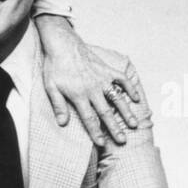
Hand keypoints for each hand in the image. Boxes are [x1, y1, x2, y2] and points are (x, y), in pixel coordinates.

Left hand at [38, 18, 140, 145]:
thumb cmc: (55, 66)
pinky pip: (122, 79)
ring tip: (134, 124)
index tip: (101, 144)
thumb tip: (62, 124)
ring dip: (126, 112)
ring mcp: (102, 79)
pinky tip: (136, 99)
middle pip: (105, 112)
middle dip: (114, 128)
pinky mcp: (107, 69)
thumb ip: (58, 105)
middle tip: (122, 141)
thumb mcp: (51, 87)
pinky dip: (130, 88)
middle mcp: (93, 89)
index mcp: (79, 95)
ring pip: (117, 98)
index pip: (89, 118)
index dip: (95, 132)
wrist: (63, 44)